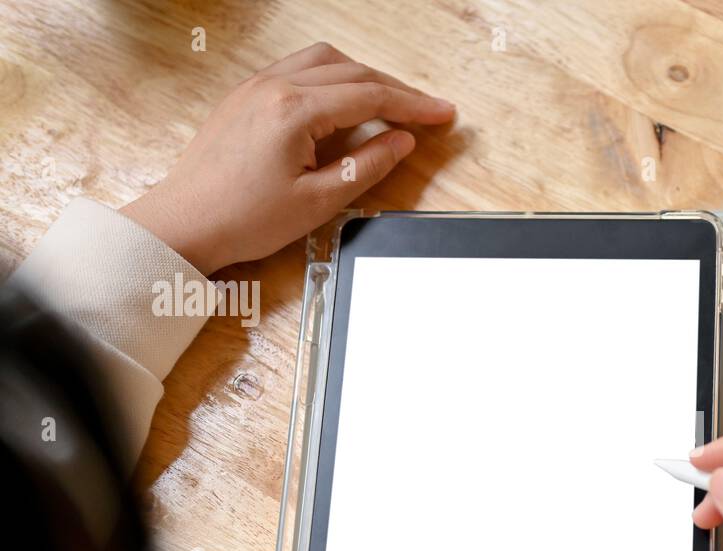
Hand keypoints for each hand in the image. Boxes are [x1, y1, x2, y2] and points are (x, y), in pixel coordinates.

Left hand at [120, 42, 454, 273]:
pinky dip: (331, 77)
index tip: (443, 114)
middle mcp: (274, 86)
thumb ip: (367, 165)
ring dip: (363, 77)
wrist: (185, 223)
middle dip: (396, 90)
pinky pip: (298, 69)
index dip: (414, 106)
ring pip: (325, 61)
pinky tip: (343, 100)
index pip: (371, 96)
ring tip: (389, 102)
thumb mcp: (319, 201)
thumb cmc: (242, 218)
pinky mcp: (245, 96)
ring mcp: (256, 86)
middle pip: (352, 72)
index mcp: (294, 110)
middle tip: (426, 111)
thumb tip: (401, 142)